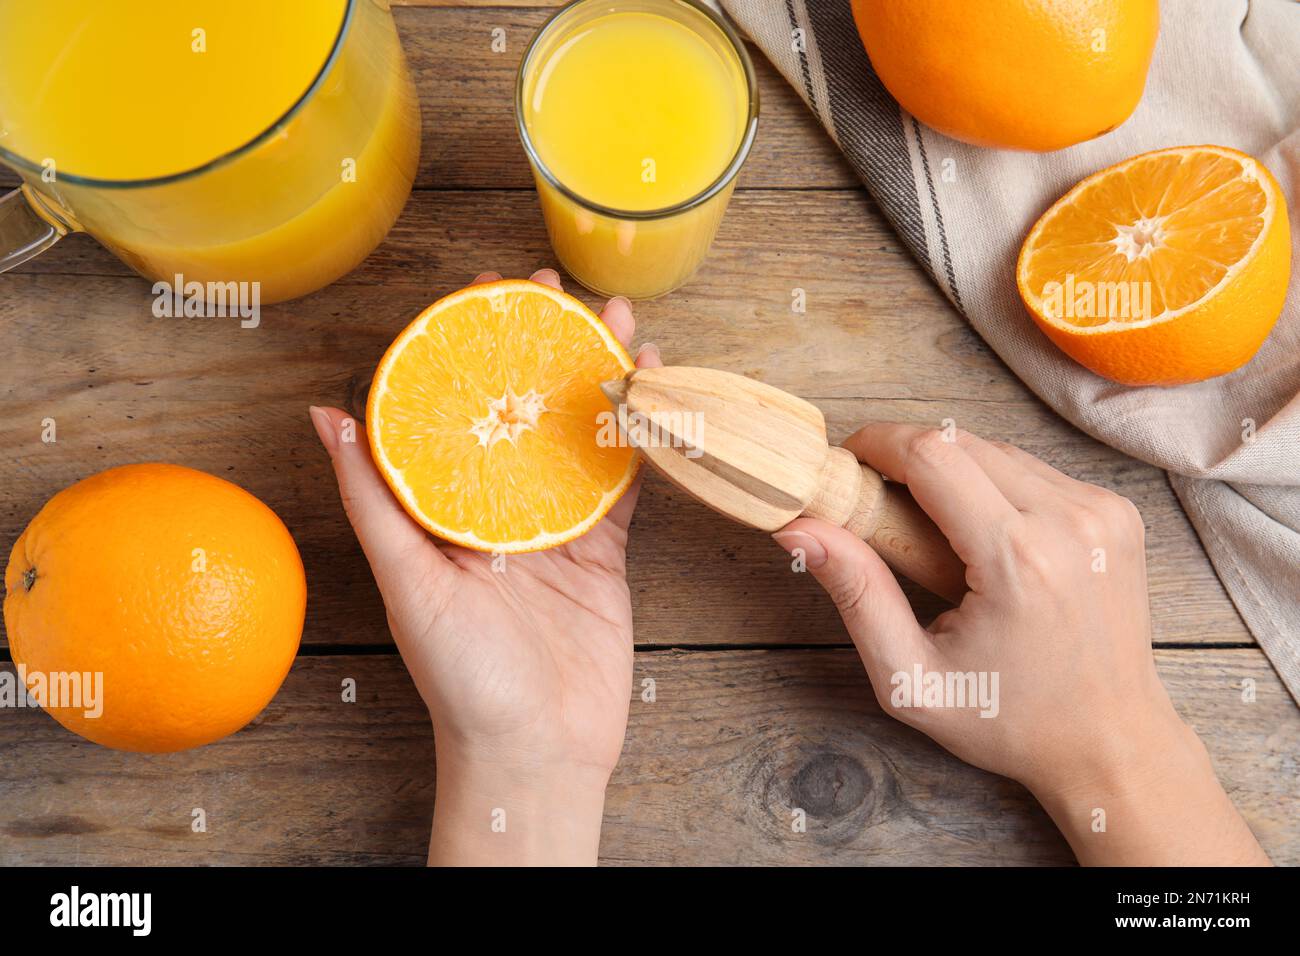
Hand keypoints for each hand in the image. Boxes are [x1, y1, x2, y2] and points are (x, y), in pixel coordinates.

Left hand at [310, 269, 660, 865]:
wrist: (537, 752)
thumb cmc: (461, 679)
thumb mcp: (408, 585)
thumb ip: (374, 500)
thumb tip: (324, 416)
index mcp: (443, 511)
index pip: (449, 408)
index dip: (463, 347)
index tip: (481, 294)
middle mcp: (497, 510)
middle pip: (518, 408)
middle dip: (536, 345)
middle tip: (556, 289)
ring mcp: (554, 529)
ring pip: (577, 434)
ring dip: (595, 376)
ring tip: (617, 321)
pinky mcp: (604, 553)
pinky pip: (624, 483)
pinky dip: (639, 437)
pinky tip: (652, 392)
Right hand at [774, 424, 1268, 865]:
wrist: (1112, 743)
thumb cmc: (1010, 721)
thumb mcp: (910, 678)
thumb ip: (856, 594)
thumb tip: (799, 528)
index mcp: (1017, 559)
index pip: (931, 454)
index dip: (876, 444)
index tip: (845, 465)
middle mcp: (1069, 521)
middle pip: (961, 442)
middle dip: (906, 458)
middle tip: (876, 504)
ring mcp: (1102, 511)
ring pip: (997, 449)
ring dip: (950, 470)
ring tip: (927, 528)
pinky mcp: (1118, 510)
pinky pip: (1033, 470)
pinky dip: (992, 485)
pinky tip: (979, 533)